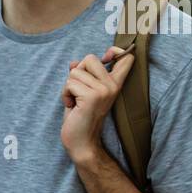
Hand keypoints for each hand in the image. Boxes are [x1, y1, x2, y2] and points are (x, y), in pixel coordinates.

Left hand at [60, 46, 133, 163]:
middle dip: (76, 72)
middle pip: (90, 58)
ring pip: (75, 72)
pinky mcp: (92, 96)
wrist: (81, 141)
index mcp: (114, 84)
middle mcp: (112, 85)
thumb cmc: (80, 116)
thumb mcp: (81, 92)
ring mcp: (104, 90)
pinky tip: (72, 106)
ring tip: (75, 101)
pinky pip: (69, 83)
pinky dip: (65, 94)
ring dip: (68, 87)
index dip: (116, 51)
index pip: (127, 59)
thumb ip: (81, 76)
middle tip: (78, 91)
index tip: (108, 56)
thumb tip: (73, 62)